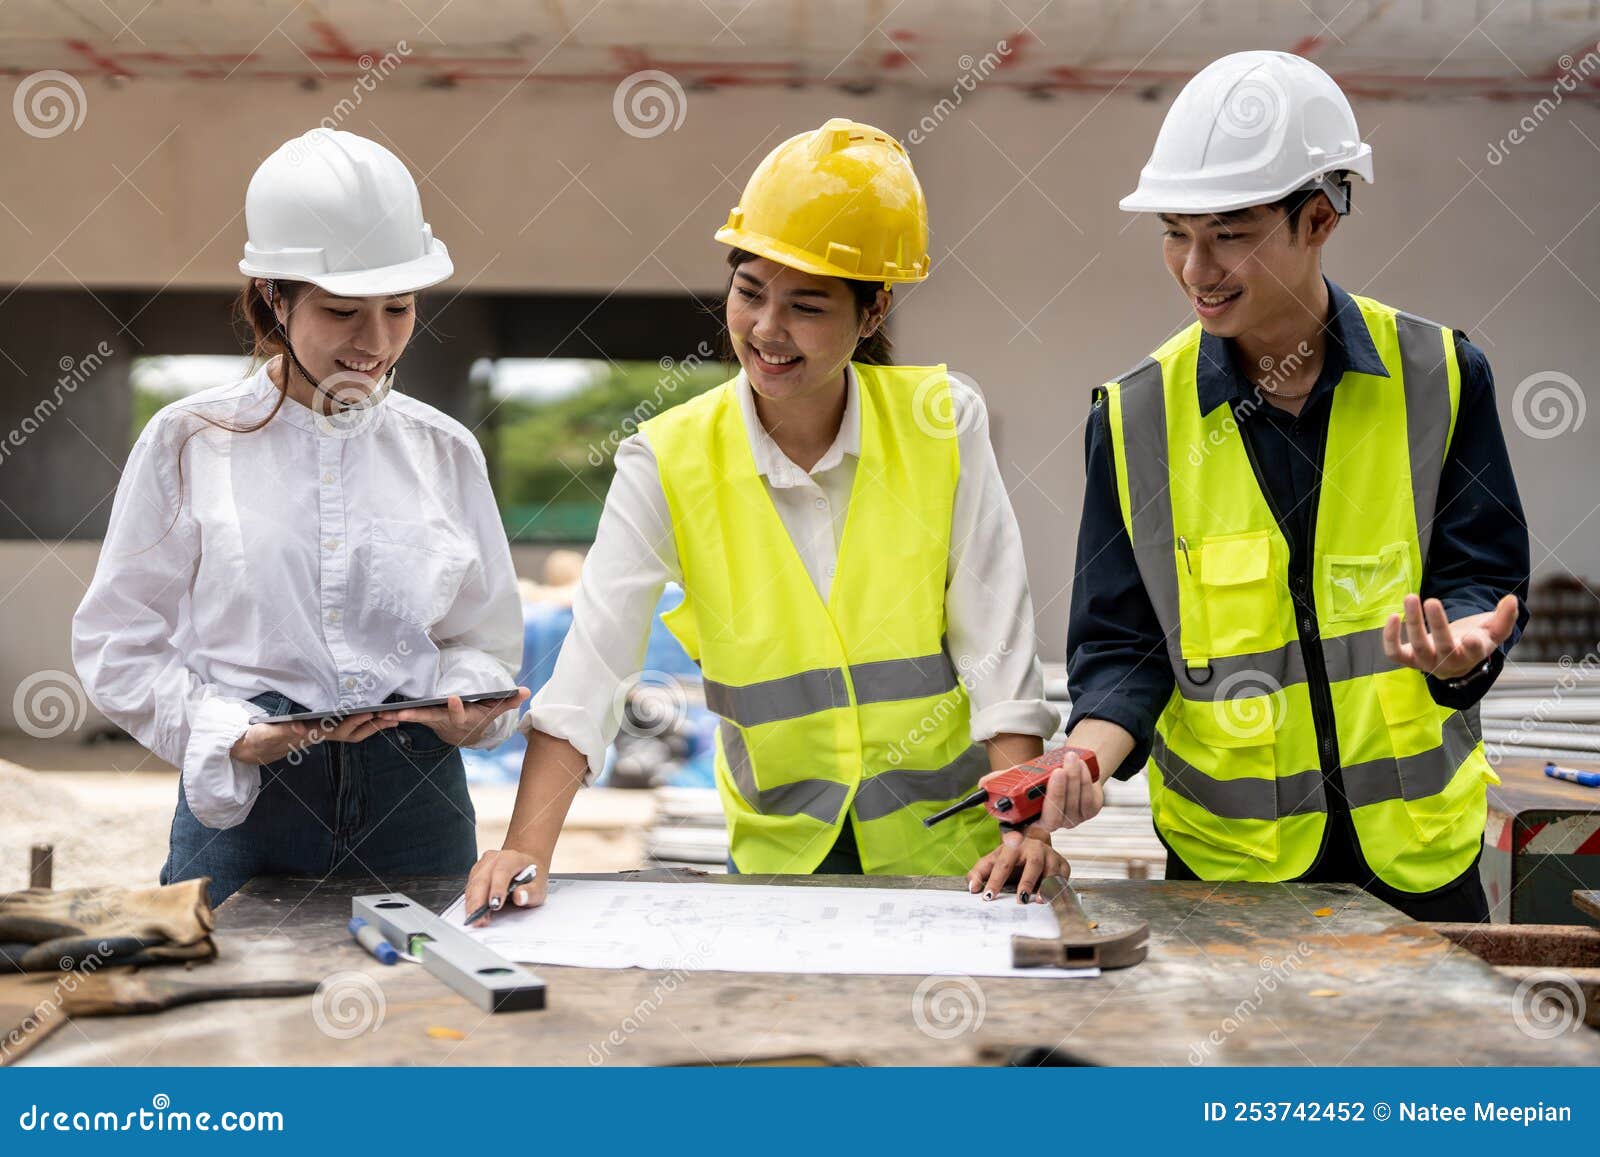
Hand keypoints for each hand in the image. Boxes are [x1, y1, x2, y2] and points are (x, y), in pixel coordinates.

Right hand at [230, 713, 392, 764]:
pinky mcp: (319, 730)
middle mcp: (319, 735)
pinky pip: (344, 729)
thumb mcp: (269, 733)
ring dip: (371, 727)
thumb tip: (300, 726)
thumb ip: (284, 729)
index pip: (337, 729)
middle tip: (391, 716)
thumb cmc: (261, 736)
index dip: (354, 722)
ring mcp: (320, 734)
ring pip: (351, 733)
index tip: (370, 714)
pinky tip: (373, 717)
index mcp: (310, 733)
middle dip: (371, 726)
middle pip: (351, 734)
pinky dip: (360, 724)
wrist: (253, 746)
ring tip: (391, 718)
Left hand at [376, 689, 530, 746]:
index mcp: (464, 717)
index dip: (457, 706)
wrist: (465, 734)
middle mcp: (446, 721)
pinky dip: (392, 716)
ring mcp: (432, 721)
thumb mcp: (496, 710)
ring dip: (397, 718)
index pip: (460, 712)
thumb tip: (526, 690)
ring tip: (381, 715)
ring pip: (414, 718)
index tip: (454, 698)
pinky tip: (377, 713)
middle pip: (430, 717)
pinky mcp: (422, 718)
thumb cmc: (481, 716)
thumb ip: (508, 700)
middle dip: (416, 716)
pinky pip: (406, 716)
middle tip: (401, 714)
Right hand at [463, 847, 545, 926]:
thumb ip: (531, 892)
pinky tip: (475, 913)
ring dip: (473, 904)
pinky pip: (470, 888)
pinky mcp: (475, 873)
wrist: (525, 867)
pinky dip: (471, 902)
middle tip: (479, 920)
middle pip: (482, 879)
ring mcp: (483, 864)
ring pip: (473, 884)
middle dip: (479, 901)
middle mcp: (495, 858)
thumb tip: (520, 897)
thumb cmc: (531, 877)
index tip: (495, 905)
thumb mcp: (539, 887)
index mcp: (512, 858)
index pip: (502, 871)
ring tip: (477, 920)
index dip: (497, 888)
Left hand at [965, 827, 1069, 903]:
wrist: (1033, 844)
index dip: (995, 881)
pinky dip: (1060, 889)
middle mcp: (1035, 848)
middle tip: (1020, 900)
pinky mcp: (1063, 864)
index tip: (988, 896)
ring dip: (1046, 886)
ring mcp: (1051, 855)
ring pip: (1052, 870)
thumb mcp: (993, 860)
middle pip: (1033, 863)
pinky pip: (1064, 877)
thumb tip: (972, 887)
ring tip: (1039, 901)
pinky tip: (1052, 899)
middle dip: (1027, 882)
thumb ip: (979, 872)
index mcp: (1014, 846)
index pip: (1003, 864)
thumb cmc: (1011, 856)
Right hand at [980, 749, 1103, 836]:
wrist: (1066, 769)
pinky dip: (1085, 781)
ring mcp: (1070, 820)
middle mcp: (1049, 824)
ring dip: (1073, 779)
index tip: (1013, 840)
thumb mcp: (1018, 777)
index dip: (1013, 838)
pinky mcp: (1088, 812)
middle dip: (1056, 793)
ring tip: (1069, 758)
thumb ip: (1000, 780)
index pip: (1017, 834)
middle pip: (1053, 816)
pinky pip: (1087, 799)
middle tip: (1056, 772)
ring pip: (1073, 803)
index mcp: (1028, 819)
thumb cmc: (1040, 777)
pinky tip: (1080, 766)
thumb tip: (983, 784)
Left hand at [1383, 593, 1517, 679]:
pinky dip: (1389, 637)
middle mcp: (1449, 661)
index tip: (1472, 636)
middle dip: (1437, 624)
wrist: (1455, 659)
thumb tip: (1512, 600)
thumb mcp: (1493, 630)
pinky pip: (1395, 653)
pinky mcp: (1409, 658)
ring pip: (1418, 646)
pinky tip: (1392, 615)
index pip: (1475, 651)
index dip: (1474, 645)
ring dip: (1412, 622)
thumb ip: (1504, 617)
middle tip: (1432, 601)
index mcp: (1473, 653)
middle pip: (1443, 646)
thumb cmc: (1475, 640)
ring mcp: (1427, 661)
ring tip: (1411, 597)